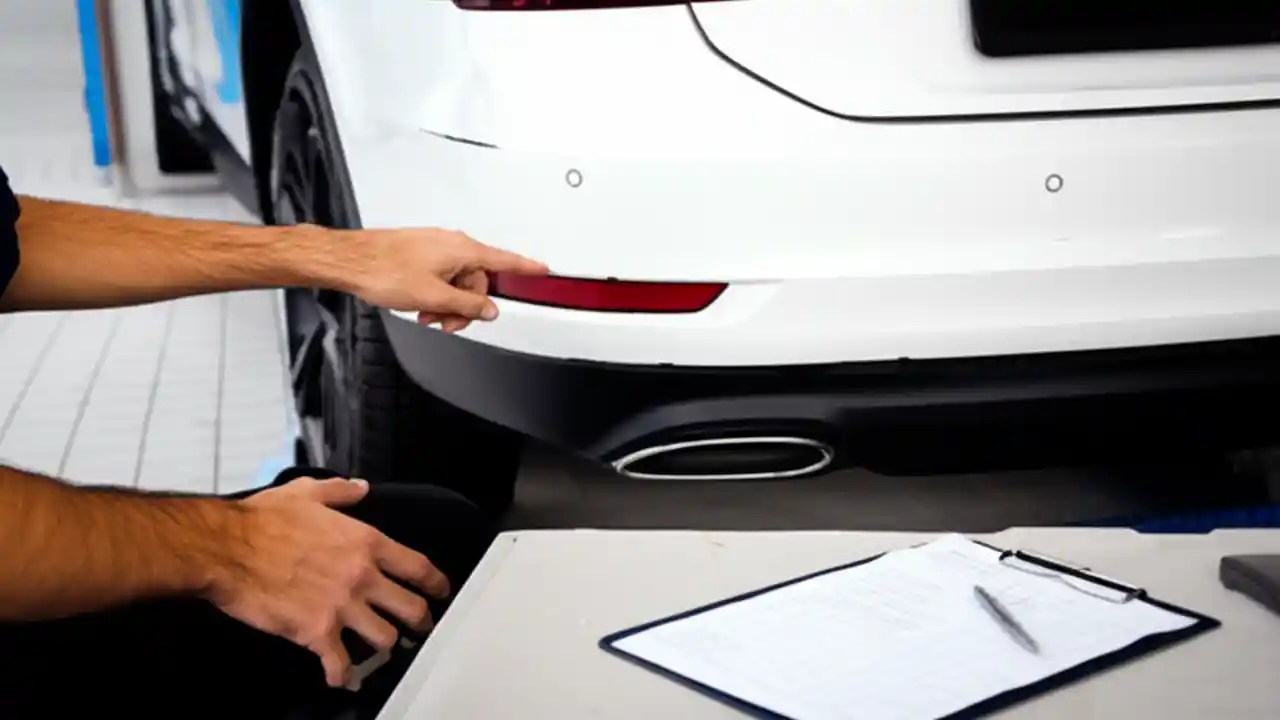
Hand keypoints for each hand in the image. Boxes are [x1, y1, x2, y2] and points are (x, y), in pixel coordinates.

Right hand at [210, 477, 449, 686]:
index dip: (436, 584)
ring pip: (385, 639)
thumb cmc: (263, 519)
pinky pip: (342, 664)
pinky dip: (344, 675)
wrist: (227, 549)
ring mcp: (341, 607)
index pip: (419, 567)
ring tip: (378, 648)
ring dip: (383, 646)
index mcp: (366, 541)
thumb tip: (361, 488)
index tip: (440, 592)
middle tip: (418, 628)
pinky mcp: (315, 632)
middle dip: (420, 622)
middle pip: (412, 609)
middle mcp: (362, 576)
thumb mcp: (307, 492)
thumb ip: (340, 492)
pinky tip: (342, 677)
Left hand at [346, 227, 547, 333]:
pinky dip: (435, 293)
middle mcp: (451, 244)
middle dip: (466, 304)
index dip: (525, 268)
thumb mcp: (434, 297)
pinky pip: (440, 275)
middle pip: (477, 279)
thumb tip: (488, 309)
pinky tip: (418, 304)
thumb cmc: (385, 270)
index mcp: (461, 250)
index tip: (542, 270)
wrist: (351, 260)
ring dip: (447, 302)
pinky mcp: (420, 252)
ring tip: (426, 314)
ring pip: (457, 280)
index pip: (504, 260)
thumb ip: (467, 306)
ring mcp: (435, 247)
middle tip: (447, 321)